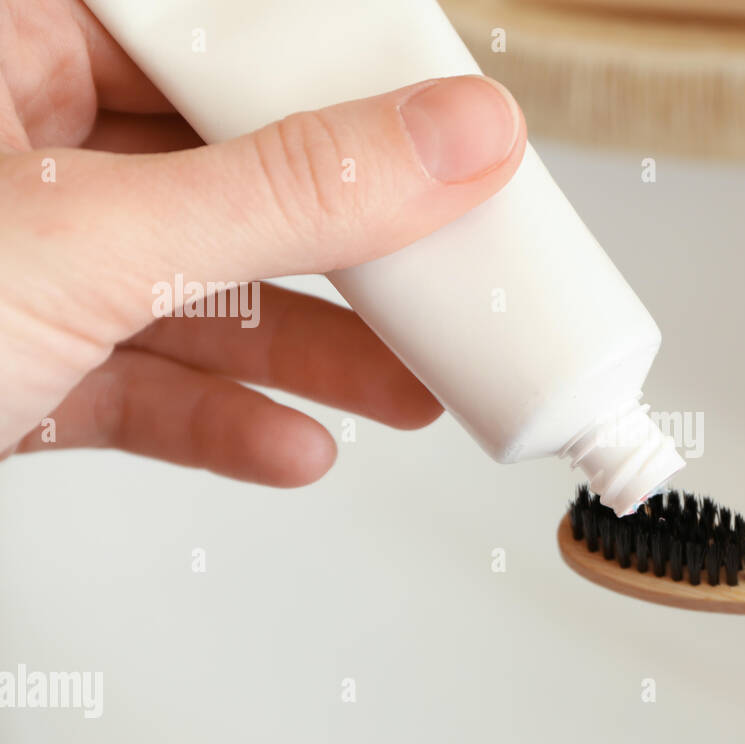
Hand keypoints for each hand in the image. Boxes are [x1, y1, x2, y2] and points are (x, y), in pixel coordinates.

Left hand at [0, 1, 524, 483]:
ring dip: (311, 354)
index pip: (212, 44)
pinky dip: (224, 422)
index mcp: (6, 57)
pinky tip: (291, 445)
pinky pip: (147, 387)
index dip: (331, 76)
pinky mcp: (23, 373)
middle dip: (342, 249)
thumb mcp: (91, 237)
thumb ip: (281, 194)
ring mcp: (24, 273)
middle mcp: (21, 157)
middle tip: (441, 268)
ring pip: (198, 296)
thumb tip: (448, 141)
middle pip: (226, 178)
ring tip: (410, 386)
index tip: (434, 125)